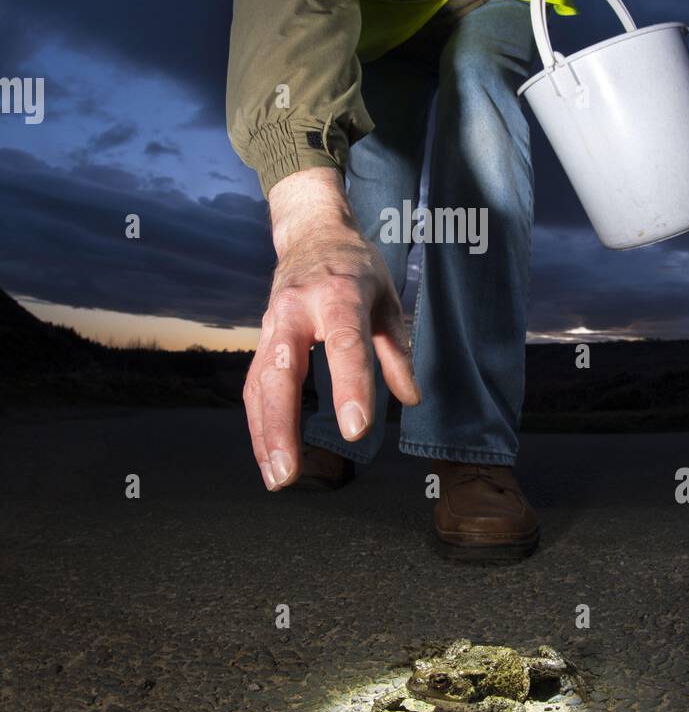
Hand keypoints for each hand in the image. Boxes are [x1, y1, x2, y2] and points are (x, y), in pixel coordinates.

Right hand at [244, 171, 420, 490]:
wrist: (310, 232)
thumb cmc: (355, 267)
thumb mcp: (386, 297)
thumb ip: (397, 349)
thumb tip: (410, 397)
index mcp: (338, 293)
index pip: (344, 344)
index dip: (350, 387)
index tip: (356, 429)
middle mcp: (297, 309)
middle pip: (282, 371)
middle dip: (283, 425)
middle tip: (291, 471)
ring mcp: (273, 325)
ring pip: (260, 385)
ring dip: (265, 435)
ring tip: (278, 478)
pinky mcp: (262, 340)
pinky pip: (255, 387)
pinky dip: (260, 425)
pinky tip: (270, 458)